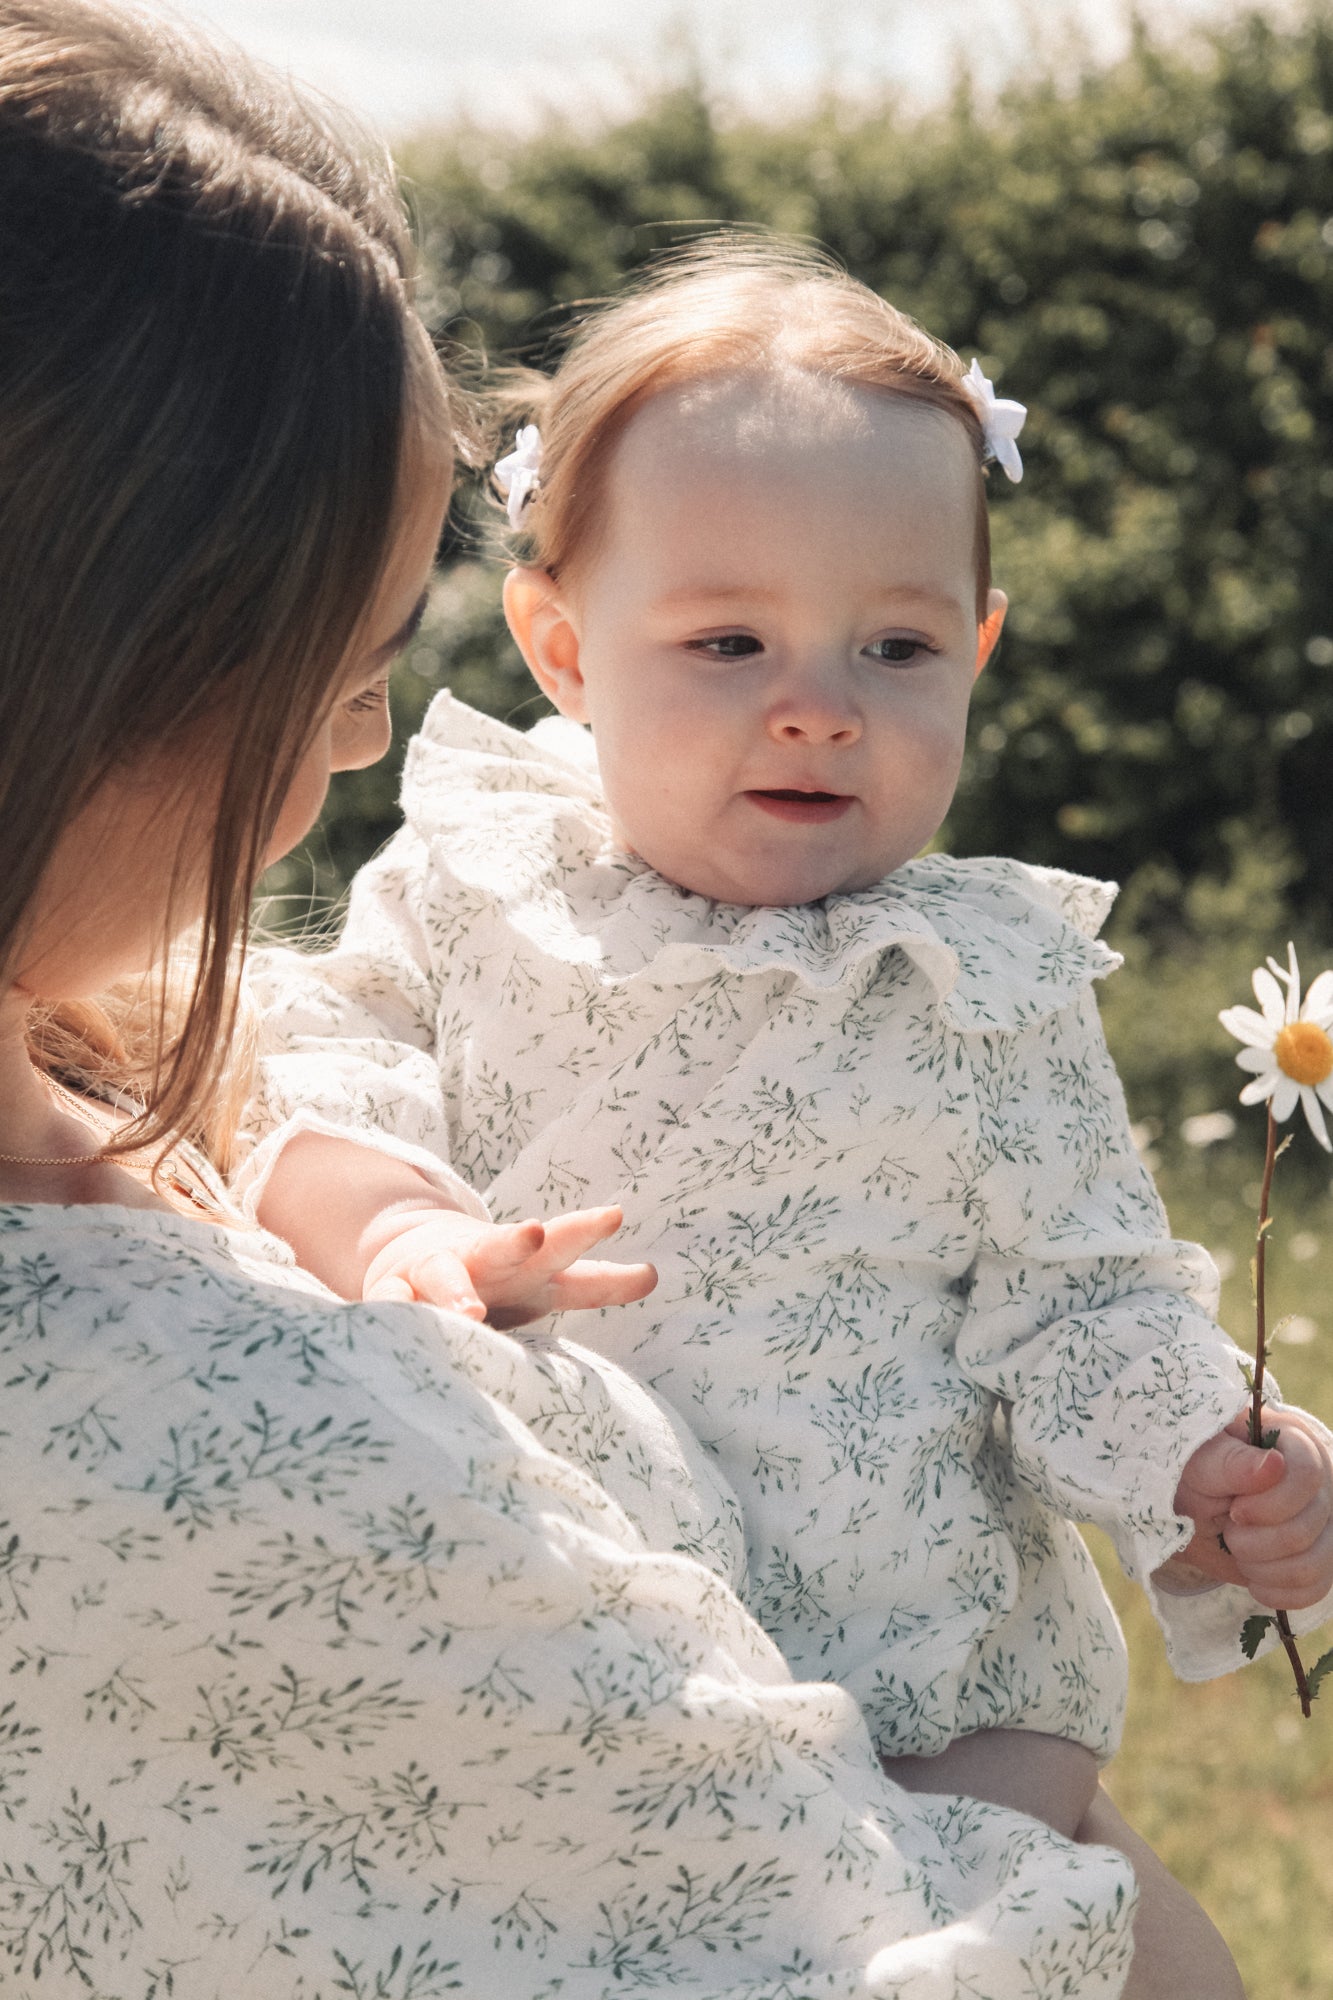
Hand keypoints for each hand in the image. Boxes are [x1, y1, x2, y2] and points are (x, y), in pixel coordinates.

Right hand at [360, 1201, 655, 1330]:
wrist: (412, 1254)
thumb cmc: (497, 1277)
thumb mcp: (546, 1281)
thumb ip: (594, 1283)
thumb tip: (655, 1277)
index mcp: (530, 1266)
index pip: (570, 1253)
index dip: (589, 1235)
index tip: (616, 1215)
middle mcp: (487, 1261)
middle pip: (507, 1248)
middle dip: (521, 1241)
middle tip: (535, 1234)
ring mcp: (439, 1271)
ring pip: (448, 1276)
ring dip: (458, 1291)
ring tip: (470, 1312)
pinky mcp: (397, 1288)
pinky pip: (393, 1302)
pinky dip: (394, 1309)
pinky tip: (394, 1317)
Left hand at [1170, 1407, 1332, 1607]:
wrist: (1183, 1506)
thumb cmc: (1189, 1471)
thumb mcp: (1197, 1461)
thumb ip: (1230, 1461)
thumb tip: (1274, 1465)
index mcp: (1291, 1441)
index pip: (1308, 1474)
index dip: (1272, 1504)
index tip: (1234, 1512)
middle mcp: (1317, 1481)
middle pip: (1309, 1526)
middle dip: (1257, 1541)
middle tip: (1227, 1529)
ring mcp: (1322, 1521)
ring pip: (1315, 1563)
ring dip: (1264, 1568)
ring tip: (1236, 1549)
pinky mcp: (1316, 1557)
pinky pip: (1314, 1588)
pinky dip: (1277, 1591)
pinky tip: (1252, 1576)